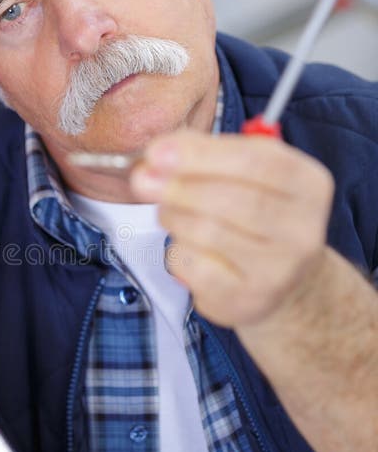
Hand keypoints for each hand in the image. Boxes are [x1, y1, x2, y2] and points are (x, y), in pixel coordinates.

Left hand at [130, 129, 334, 328]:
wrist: (284, 283)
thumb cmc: (256, 215)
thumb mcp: (248, 173)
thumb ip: (207, 153)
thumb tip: (160, 153)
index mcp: (309, 185)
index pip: (256, 162)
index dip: (201, 155)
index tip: (157, 151)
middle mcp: (302, 230)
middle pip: (229, 200)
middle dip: (177, 186)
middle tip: (142, 180)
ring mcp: (278, 270)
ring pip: (206, 232)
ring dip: (172, 216)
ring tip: (168, 211)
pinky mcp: (247, 299)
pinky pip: (194, 266)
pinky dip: (177, 251)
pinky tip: (186, 247)